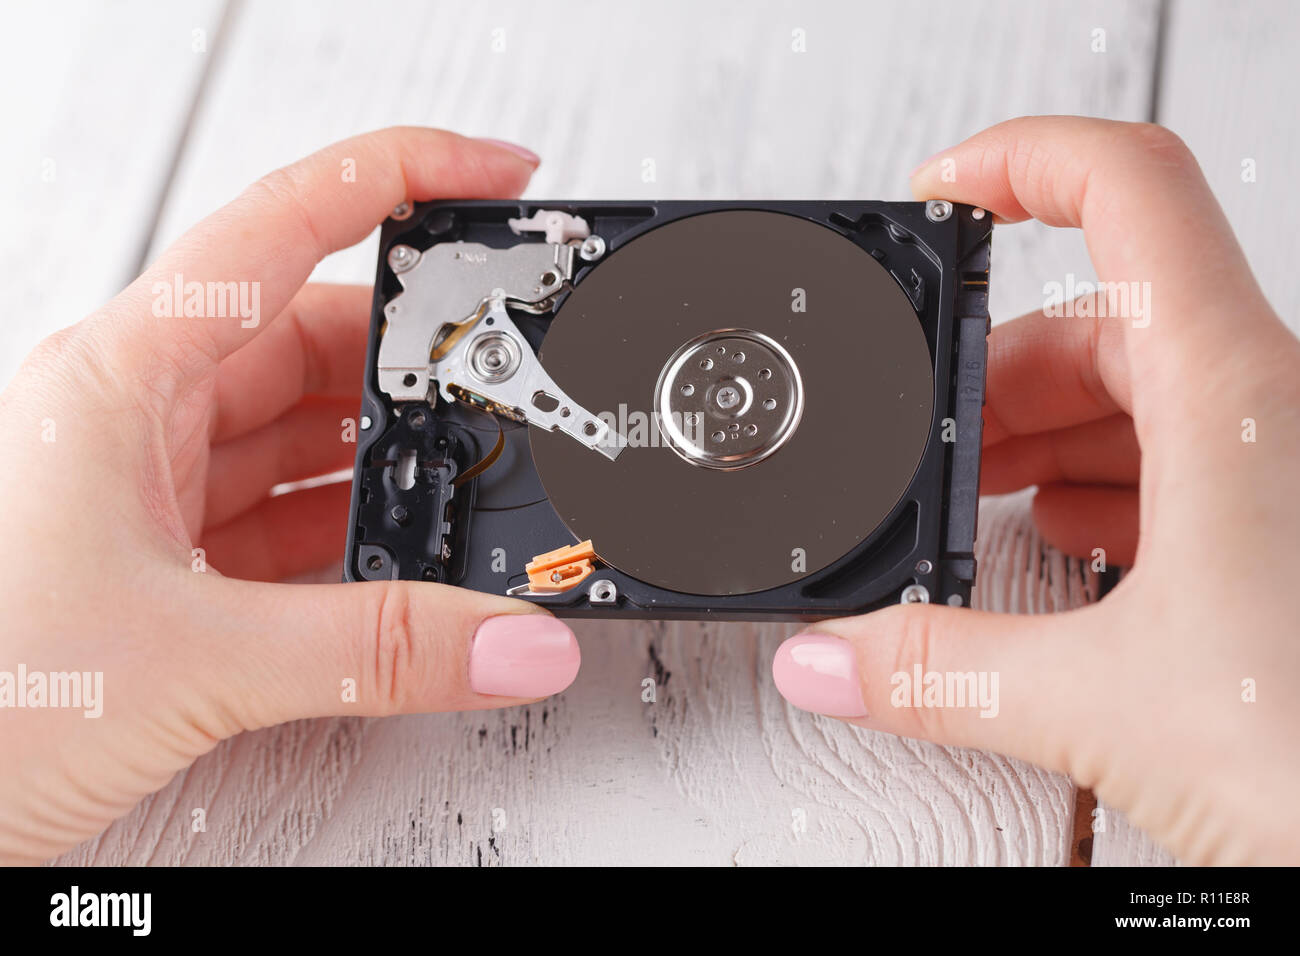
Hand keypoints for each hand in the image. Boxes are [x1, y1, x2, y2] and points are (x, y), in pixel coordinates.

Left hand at [0, 128, 580, 863]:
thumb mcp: (192, 660)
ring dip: (386, 451)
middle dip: (414, 353)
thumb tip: (513, 639)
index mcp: (122, 378)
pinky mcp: (166, 555)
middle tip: (502, 370)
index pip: (279, 227)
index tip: (492, 173)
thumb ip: (378, 651)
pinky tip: (402, 546)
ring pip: (300, 428)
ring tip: (468, 467)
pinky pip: (285, 507)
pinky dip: (352, 524)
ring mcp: (149, 485)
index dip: (399, 177)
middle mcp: (134, 414)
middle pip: (309, 334)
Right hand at [772, 116, 1299, 863]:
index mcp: (1233, 393)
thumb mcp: (1103, 704)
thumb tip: (831, 659)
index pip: (1127, 188)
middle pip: (1107, 315)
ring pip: (1145, 388)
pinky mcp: (1285, 521)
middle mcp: (1271, 405)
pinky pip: (1185, 454)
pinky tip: (1064, 530)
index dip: (1019, 158)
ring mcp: (1284, 460)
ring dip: (1045, 429)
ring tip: (976, 494)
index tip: (938, 194)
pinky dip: (1106, 476)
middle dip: (993, 368)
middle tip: (923, 441)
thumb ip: (941, 672)